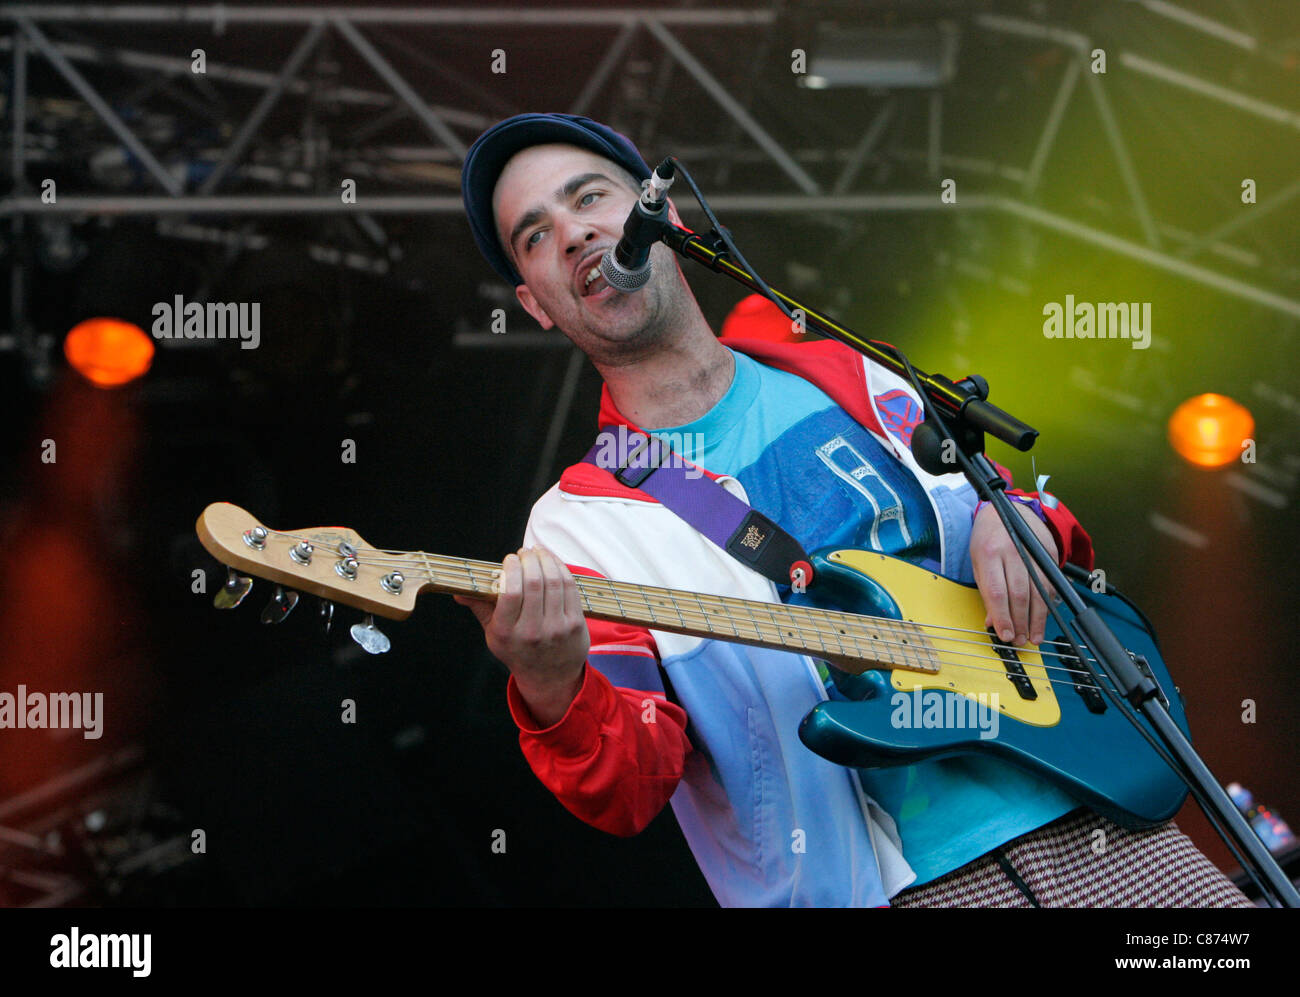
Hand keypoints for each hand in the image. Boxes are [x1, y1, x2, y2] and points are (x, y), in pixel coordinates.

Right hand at [453, 545, 588, 725]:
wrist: (550, 678)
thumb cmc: (518, 651)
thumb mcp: (494, 636)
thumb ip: (480, 609)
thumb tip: (459, 591)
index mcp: (507, 633)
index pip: (510, 593)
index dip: (511, 569)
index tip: (510, 558)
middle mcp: (532, 631)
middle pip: (533, 583)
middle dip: (529, 560)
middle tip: (525, 552)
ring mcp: (556, 628)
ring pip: (553, 582)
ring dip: (546, 560)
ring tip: (539, 552)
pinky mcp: (575, 624)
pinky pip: (569, 589)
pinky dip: (561, 570)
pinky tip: (553, 563)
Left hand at [970, 503, 1058, 646]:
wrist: (1006, 510)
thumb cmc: (987, 538)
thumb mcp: (977, 562)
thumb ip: (986, 592)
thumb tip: (993, 621)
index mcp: (989, 553)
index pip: (998, 592)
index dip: (1003, 617)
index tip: (1005, 635)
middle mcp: (1013, 552)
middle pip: (1021, 594)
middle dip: (1021, 622)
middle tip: (1020, 640)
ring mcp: (1033, 551)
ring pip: (1039, 591)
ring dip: (1037, 619)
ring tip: (1033, 636)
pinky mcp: (1048, 553)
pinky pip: (1050, 584)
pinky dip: (1047, 604)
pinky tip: (1043, 618)